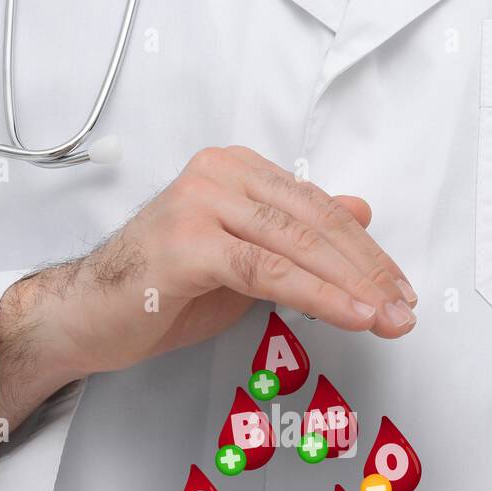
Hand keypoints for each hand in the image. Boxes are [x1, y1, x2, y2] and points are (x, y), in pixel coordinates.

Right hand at [0, 145, 417, 432]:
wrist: (86, 317)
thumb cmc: (161, 292)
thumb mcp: (244, 259)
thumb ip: (296, 235)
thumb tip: (358, 209)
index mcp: (235, 169)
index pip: (318, 209)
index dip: (367, 251)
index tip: (399, 289)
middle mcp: (219, 174)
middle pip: (316, 224)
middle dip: (369, 272)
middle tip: (405, 310)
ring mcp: (201, 203)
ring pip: (300, 245)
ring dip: (354, 288)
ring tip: (389, 320)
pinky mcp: (190, 244)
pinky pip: (270, 271)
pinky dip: (319, 296)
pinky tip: (353, 317)